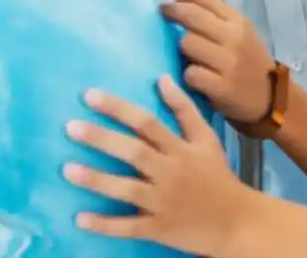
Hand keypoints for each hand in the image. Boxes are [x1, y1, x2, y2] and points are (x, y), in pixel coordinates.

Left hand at [63, 76, 253, 255]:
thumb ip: (184, 109)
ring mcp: (163, 202)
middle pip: (134, 151)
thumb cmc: (218, 176)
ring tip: (67, 170)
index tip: (90, 96)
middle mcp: (170, 172)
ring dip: (97, 180)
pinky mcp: (160, 228)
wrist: (239, 223)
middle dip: (102, 139)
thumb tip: (162, 78)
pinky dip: (106, 224)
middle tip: (71, 127)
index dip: (118, 108)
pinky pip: (129, 227)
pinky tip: (80, 218)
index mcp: (180, 149)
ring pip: (127, 189)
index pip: (146, 123)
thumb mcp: (206, 139)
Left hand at [163, 0, 273, 124]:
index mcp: (237, 21)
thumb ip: (215, 18)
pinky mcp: (222, 87)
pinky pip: (190, 73)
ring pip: (187, 43)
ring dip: (182, 50)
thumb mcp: (240, 33)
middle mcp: (234, 38)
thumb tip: (180, 2)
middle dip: (172, 13)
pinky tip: (195, 78)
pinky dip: (189, 76)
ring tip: (189, 56)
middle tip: (164, 15)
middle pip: (191, 15)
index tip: (174, 3)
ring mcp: (228, 63)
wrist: (271, 99)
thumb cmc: (248, 62)